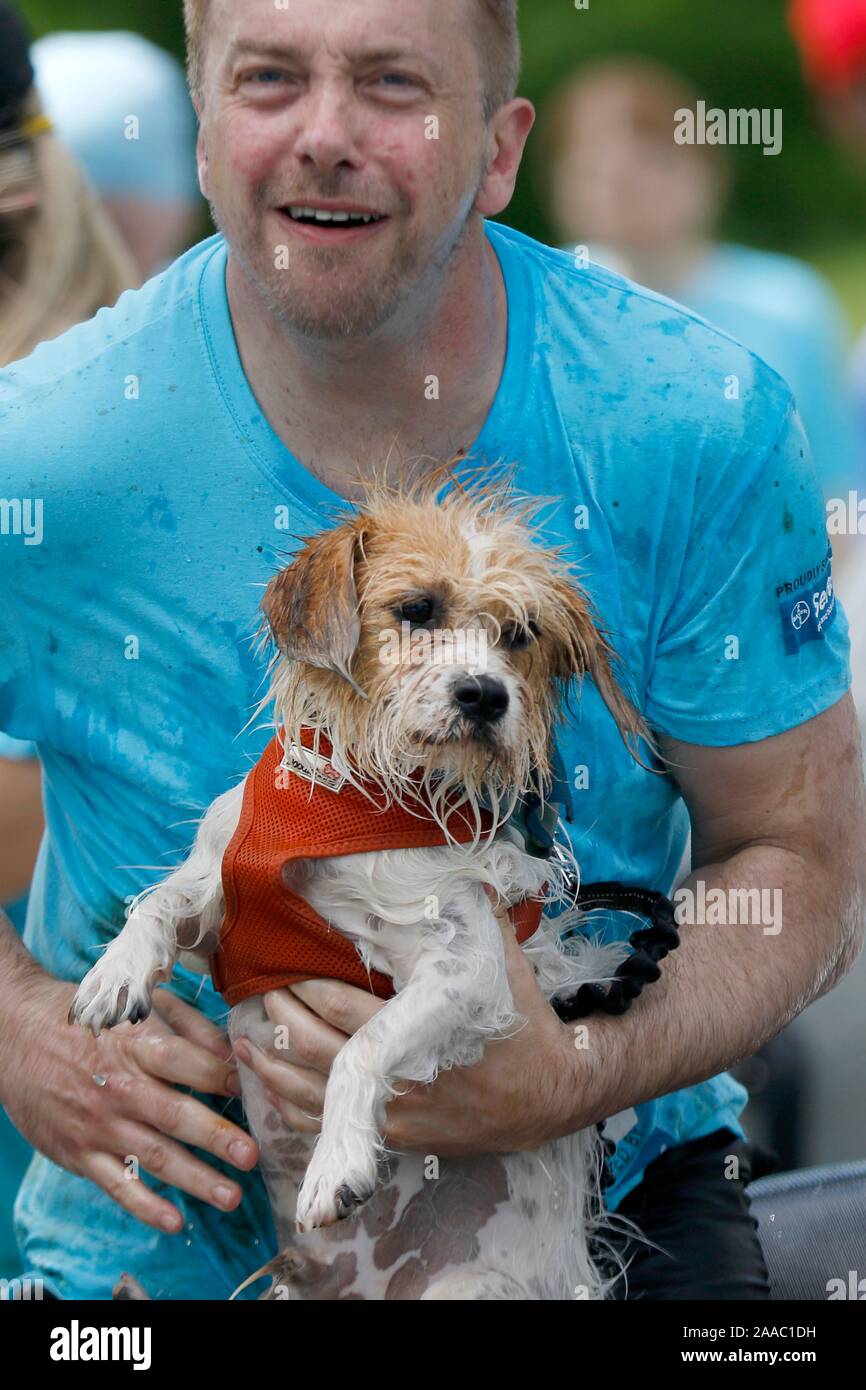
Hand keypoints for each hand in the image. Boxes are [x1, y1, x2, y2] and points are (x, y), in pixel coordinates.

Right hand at [1, 972, 258, 1232]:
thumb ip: (188, 1026)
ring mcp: (100, 1125)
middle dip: (217, 1138)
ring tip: (231, 1196)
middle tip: (251, 1156)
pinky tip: (174, 1221)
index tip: (248, 1087)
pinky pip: (117, 1185)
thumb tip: (231, 1051)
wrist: (18, 1037)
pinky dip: (145, 1207)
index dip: (220, 1074)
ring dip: (195, 1179)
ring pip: (153, 1157)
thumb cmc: (90, 1021)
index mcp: (136, 1046)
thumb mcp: (138, 1007)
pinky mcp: (80, 1153)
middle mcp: (120, 1088)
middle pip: (175, 1115)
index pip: (185, 1062)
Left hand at [234, 894, 591, 1155]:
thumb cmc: (521, 1019)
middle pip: (316, 1048)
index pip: (342, 1009)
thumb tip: (444, 860)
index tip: (282, 966)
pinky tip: (272, 1087)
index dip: (304, 987)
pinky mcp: (395, 1140)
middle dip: (282, 1019)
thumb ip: (470, 913)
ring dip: (273, 1065)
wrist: (550, 1093)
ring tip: (244, 1038)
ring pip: (311, 1095)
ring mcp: (394, 1115)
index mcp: (421, 1028)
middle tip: (261, 991)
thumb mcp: (501, 959)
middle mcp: (401, 1077)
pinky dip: (290, 1107)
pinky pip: (327, 1129)